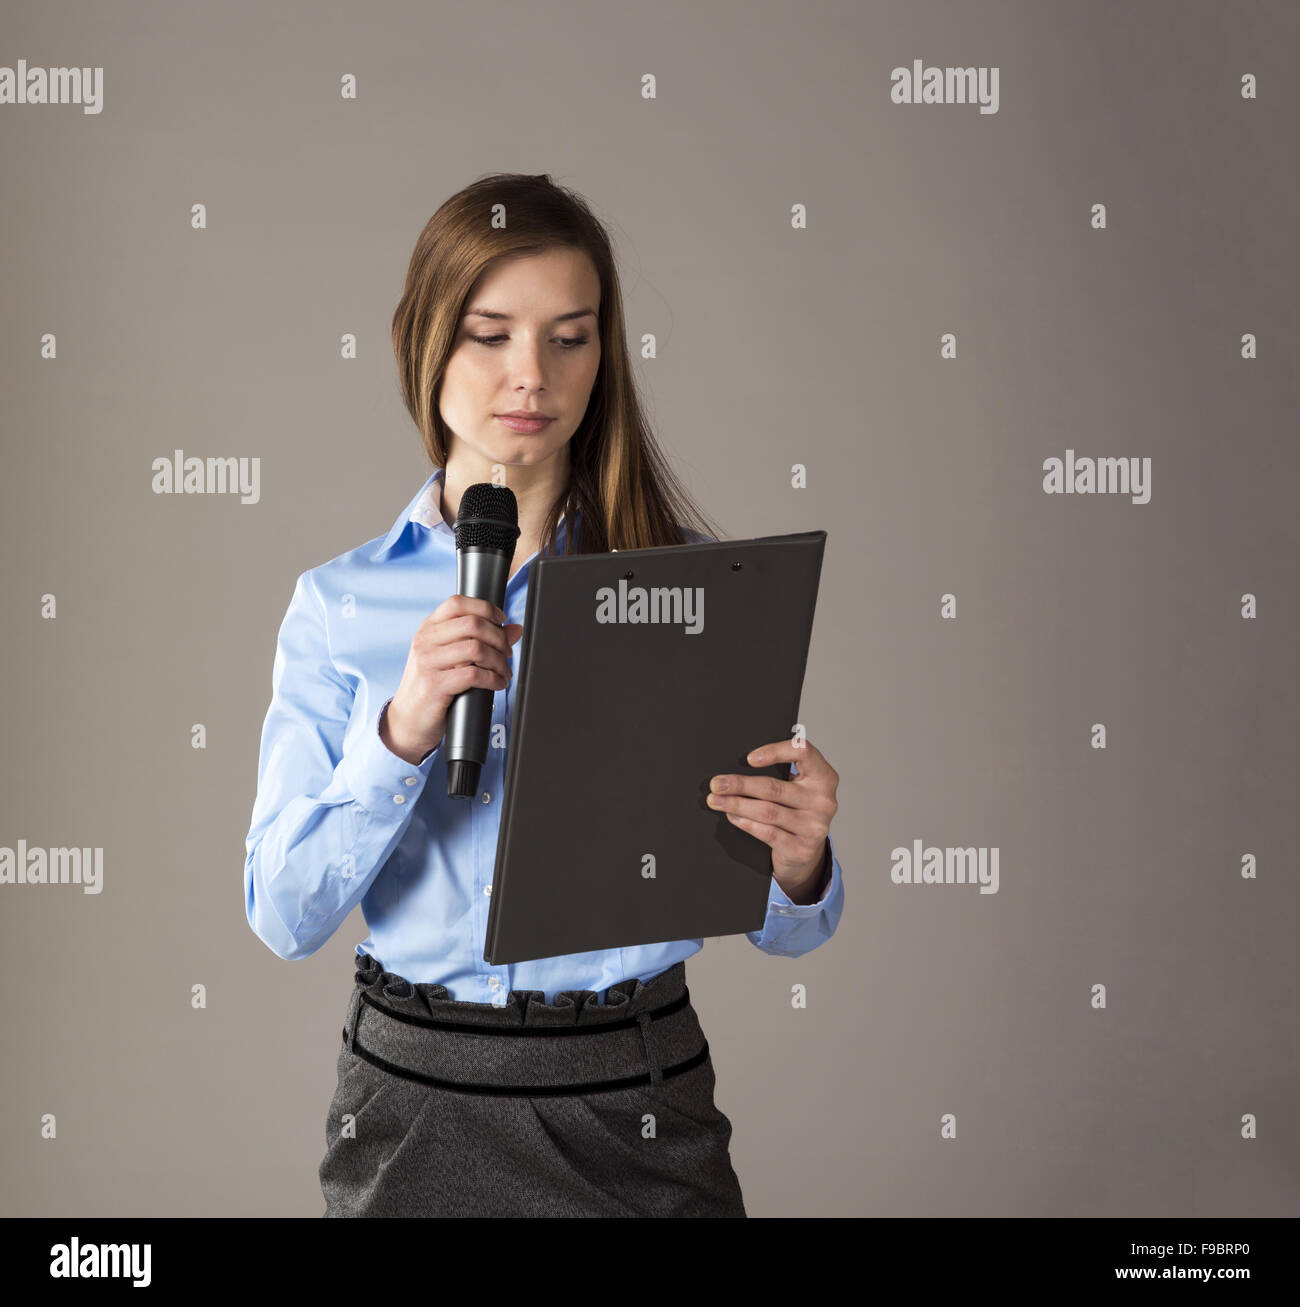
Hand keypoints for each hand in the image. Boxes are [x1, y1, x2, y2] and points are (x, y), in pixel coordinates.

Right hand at [382, 595, 523, 764]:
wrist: (407, 720)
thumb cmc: (432, 685)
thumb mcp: (451, 657)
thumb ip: (480, 639)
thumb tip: (515, 629)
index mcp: (428, 628)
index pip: (457, 603)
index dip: (485, 608)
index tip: (501, 620)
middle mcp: (425, 641)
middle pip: (472, 624)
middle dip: (499, 638)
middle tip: (507, 653)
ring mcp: (427, 662)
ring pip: (476, 649)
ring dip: (498, 661)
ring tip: (504, 671)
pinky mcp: (434, 685)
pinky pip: (474, 675)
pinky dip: (493, 679)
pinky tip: (497, 683)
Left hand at [708, 736, 838, 903]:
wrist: (805, 851)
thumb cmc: (795, 810)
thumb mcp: (796, 787)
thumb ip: (780, 774)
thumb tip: (738, 767)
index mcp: (824, 777)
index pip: (803, 752)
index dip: (775, 751)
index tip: (749, 758)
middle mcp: (824, 801)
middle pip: (775, 787)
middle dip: (740, 784)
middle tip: (717, 783)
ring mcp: (815, 826)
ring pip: (768, 811)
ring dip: (737, 804)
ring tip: (717, 801)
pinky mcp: (802, 849)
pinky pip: (768, 833)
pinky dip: (746, 823)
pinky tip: (733, 816)